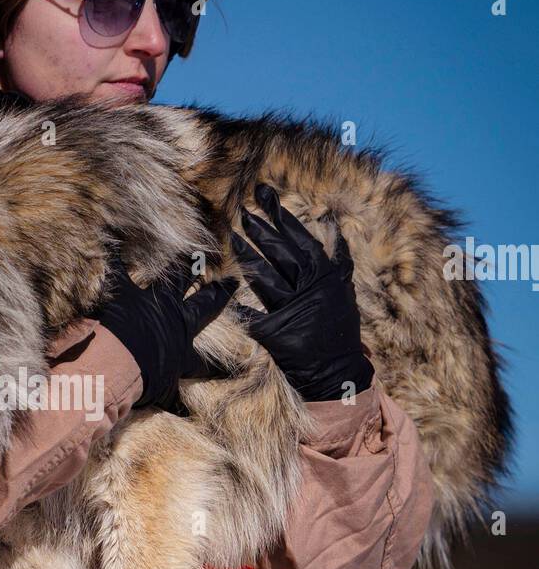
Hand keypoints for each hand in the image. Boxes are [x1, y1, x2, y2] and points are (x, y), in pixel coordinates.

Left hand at [92, 249, 237, 413]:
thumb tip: (192, 424)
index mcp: (184, 349)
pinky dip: (120, 257)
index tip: (234, 366)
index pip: (207, 362)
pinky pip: (122, 271)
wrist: (120, 363)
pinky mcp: (128, 294)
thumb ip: (175, 405)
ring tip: (192, 254)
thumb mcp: (162, 398)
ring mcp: (153, 303)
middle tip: (229, 280)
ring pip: (174, 278)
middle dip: (216, 292)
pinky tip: (119, 238)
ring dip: (183, 265)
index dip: (221, 366)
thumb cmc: (142, 383)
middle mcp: (175, 320)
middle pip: (202, 303)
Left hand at [229, 183, 373, 402]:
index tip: (266, 198)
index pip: (300, 239)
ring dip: (247, 257)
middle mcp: (308, 289)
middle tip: (244, 213)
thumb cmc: (339, 329)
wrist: (336, 370)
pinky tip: (224, 289)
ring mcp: (291, 309)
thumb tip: (333, 225)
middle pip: (279, 253)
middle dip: (260, 231)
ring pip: (263, 277)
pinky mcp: (274, 331)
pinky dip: (238, 305)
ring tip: (234, 239)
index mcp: (325, 276)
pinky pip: (251, 314)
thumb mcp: (344, 290)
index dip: (282, 217)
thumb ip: (339, 257)